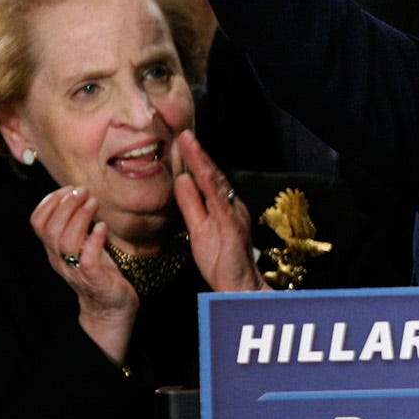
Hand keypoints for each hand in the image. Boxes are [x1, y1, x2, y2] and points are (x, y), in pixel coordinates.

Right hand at [30, 185, 136, 364]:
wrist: (110, 307)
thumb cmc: (99, 271)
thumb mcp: (82, 245)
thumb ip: (75, 225)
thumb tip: (77, 194)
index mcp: (54, 249)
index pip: (37, 223)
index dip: (49, 202)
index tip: (68, 189)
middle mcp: (60, 259)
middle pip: (50, 229)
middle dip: (65, 205)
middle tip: (83, 191)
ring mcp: (76, 270)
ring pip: (66, 242)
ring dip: (80, 217)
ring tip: (94, 202)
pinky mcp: (95, 279)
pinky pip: (87, 260)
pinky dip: (94, 240)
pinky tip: (102, 227)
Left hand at [172, 130, 266, 291]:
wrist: (238, 286)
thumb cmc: (221, 261)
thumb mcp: (198, 228)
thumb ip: (191, 204)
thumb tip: (181, 179)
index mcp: (222, 206)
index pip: (206, 178)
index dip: (194, 159)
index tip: (180, 141)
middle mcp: (231, 205)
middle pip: (212, 174)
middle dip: (197, 153)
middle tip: (183, 132)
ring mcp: (233, 214)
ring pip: (216, 183)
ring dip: (202, 162)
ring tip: (189, 143)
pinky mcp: (232, 226)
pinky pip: (220, 203)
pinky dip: (210, 186)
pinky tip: (200, 174)